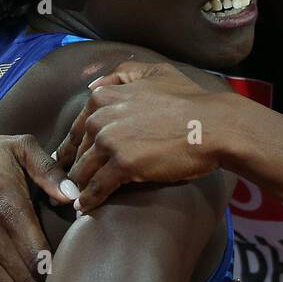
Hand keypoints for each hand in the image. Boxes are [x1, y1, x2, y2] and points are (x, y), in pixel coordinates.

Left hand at [55, 61, 228, 210]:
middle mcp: (101, 117)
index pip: (79, 125)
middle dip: (74, 167)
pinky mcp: (123, 165)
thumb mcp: (156, 73)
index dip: (74, 144)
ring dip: (78, 186)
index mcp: (105, 96)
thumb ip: (123, 74)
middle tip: (68, 184)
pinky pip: (97, 186)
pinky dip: (89, 199)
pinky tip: (85, 208)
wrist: (214, 125)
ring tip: (73, 199)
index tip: (70, 158)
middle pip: (79, 149)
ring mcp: (110, 141)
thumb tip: (94, 83)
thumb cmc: (191, 100)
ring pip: (83, 169)